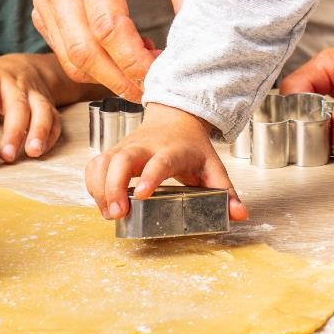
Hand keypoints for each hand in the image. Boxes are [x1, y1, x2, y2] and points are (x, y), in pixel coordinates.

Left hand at [0, 54, 69, 163]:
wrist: (19, 67)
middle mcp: (14, 86)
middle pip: (18, 105)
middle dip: (14, 128)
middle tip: (6, 153)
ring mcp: (34, 96)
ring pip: (42, 111)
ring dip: (39, 131)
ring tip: (33, 152)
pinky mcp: (49, 106)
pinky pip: (55, 120)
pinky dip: (52, 135)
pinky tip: (44, 150)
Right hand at [32, 0, 199, 100]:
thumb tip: (198, 34)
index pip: (107, 26)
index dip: (134, 59)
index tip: (161, 73)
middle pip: (83, 50)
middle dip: (120, 79)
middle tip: (153, 88)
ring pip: (70, 58)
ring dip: (108, 77)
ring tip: (143, 67)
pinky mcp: (43, 10)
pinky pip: (64, 53)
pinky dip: (94, 66)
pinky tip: (123, 52)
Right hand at [84, 104, 247, 222]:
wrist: (175, 118)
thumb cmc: (192, 147)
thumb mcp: (213, 166)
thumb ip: (226, 192)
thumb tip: (240, 215)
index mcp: (171, 150)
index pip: (158, 162)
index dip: (149, 177)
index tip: (142, 195)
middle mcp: (144, 147)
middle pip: (121, 160)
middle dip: (114, 187)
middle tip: (118, 214)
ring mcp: (125, 148)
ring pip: (103, 162)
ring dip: (100, 189)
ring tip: (109, 214)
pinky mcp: (113, 153)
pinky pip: (94, 166)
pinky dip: (92, 185)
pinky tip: (101, 202)